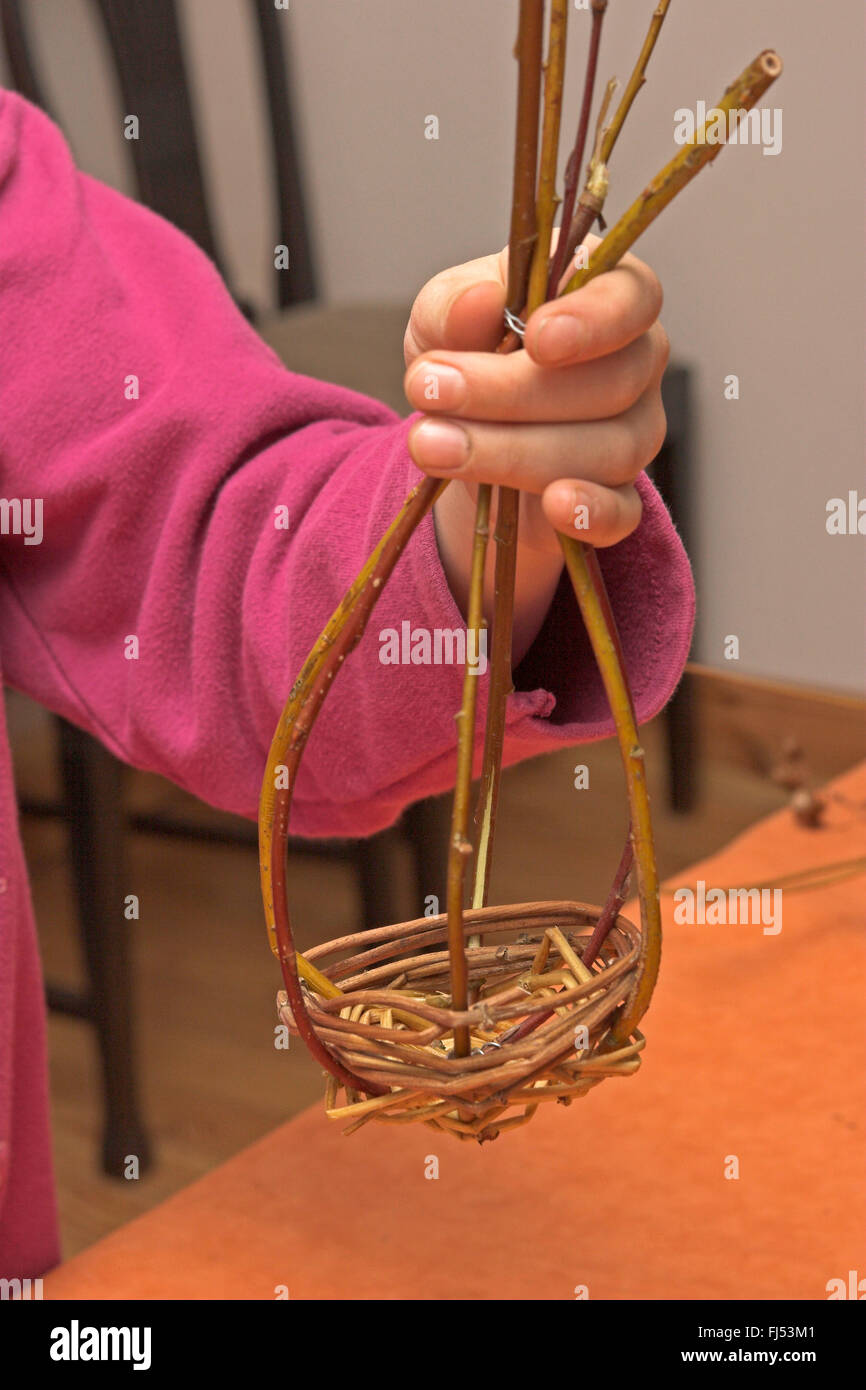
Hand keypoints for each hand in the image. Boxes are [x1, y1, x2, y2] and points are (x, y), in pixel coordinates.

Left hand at [402, 238, 668, 659]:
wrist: (463, 437)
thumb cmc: (465, 355)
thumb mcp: (440, 319)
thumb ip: (452, 304)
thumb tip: (478, 301)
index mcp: (608, 297)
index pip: (633, 298)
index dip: (594, 319)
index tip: (538, 338)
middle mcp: (636, 365)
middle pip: (611, 383)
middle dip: (513, 392)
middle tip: (428, 390)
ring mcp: (634, 437)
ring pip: (606, 450)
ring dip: (512, 452)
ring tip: (431, 446)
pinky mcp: (618, 500)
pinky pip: (621, 513)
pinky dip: (592, 512)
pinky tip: (556, 506)